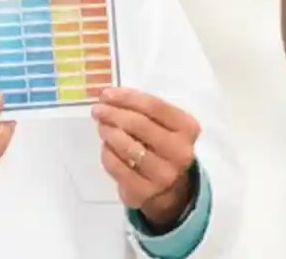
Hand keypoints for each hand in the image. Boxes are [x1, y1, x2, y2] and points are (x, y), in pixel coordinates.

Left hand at [91, 87, 200, 229]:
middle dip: (114, 114)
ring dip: (109, 132)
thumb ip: (143, 110)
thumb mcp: (164, 125)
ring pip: (128, 146)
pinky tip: (106, 146)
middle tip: (98, 110)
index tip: (107, 94)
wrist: (169, 187)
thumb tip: (109, 97)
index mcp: (187, 128)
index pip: (154, 107)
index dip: (128, 98)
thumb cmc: (162, 145)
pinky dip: (107, 153)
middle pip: (140, 125)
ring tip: (102, 126)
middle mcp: (179, 152)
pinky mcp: (143, 192)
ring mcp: (163, 175)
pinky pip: (117, 167)